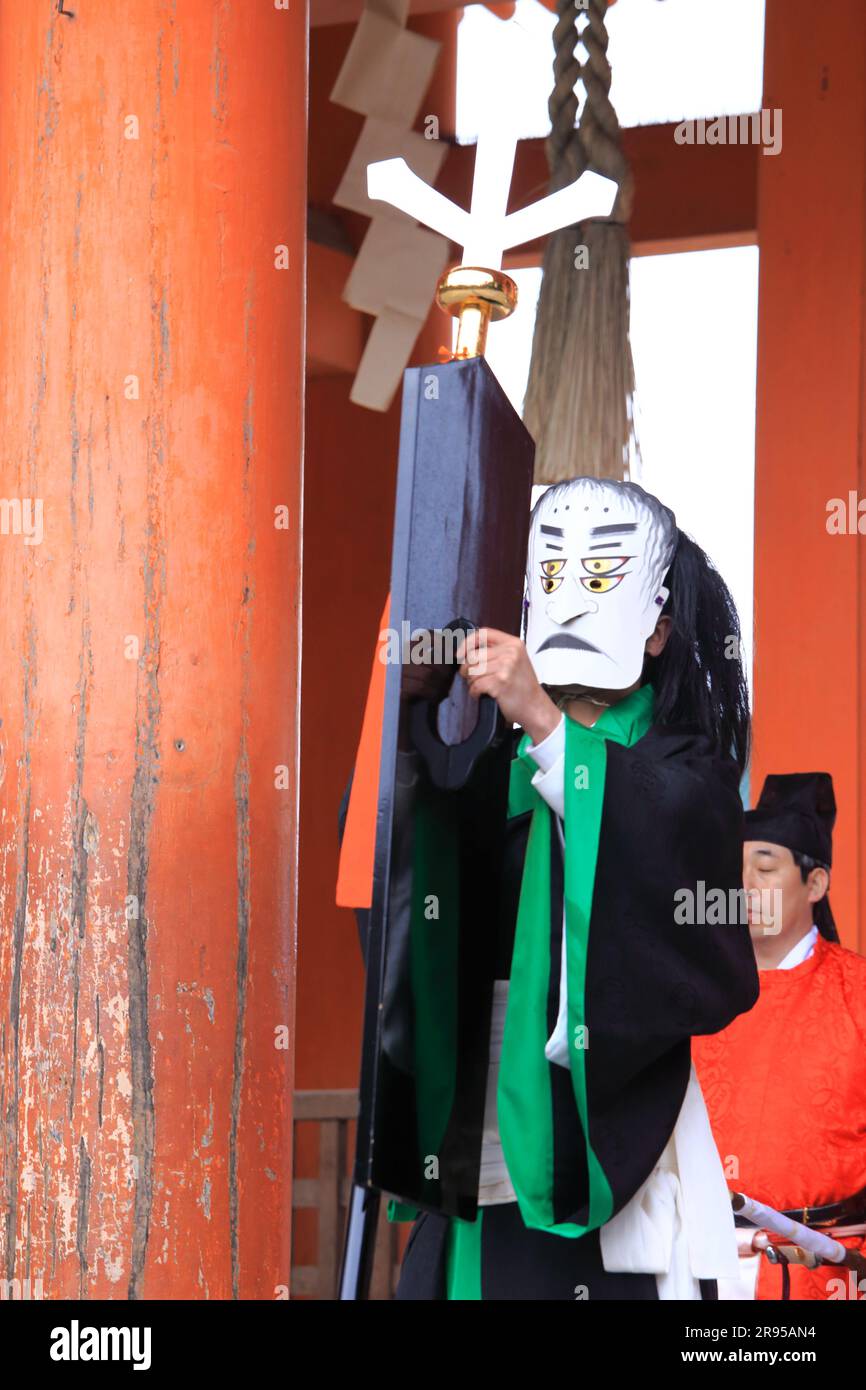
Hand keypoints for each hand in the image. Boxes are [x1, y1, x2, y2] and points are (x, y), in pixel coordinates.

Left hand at [457, 628, 559, 744]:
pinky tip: (482, 694)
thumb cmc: (523, 687)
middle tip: (473, 678)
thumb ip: (496, 651)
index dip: (466, 643)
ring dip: (472, 682)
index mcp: (513, 644)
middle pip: (473, 655)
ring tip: (482, 687)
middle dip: (467, 669)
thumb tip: (467, 650)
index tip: (460, 654)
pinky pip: (476, 685)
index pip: (483, 634)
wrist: (535, 707)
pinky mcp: (500, 682)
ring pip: (473, 671)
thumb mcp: (516, 660)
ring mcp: (506, 667)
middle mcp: (510, 652)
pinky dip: (475, 692)